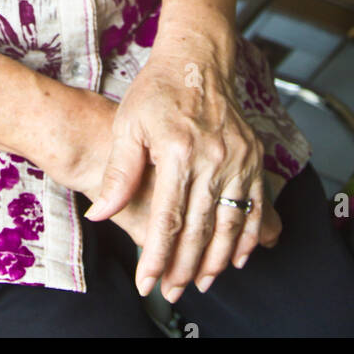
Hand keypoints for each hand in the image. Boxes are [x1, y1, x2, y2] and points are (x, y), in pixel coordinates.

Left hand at [76, 42, 280, 302]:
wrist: (197, 60)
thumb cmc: (157, 91)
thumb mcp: (128, 127)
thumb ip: (118, 174)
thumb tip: (99, 214)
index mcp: (177, 150)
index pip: (167, 219)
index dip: (157, 257)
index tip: (146, 283)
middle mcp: (213, 157)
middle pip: (199, 229)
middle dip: (184, 268)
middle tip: (172, 292)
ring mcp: (238, 158)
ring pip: (230, 225)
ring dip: (215, 261)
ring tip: (200, 283)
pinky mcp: (254, 157)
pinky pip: (254, 207)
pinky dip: (246, 237)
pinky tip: (235, 258)